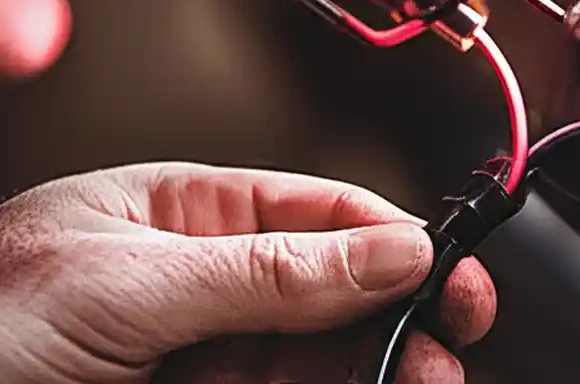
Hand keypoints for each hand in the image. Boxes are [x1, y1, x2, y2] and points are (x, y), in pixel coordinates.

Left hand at [0, 162, 496, 382]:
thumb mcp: (127, 285)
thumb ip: (266, 271)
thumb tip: (386, 250)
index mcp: (176, 214)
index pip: (311, 212)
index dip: (390, 235)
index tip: (446, 265)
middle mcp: (194, 283)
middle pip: (327, 291)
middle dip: (397, 306)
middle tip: (452, 331)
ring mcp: (191, 357)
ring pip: (312, 357)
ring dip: (376, 363)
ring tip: (424, 375)